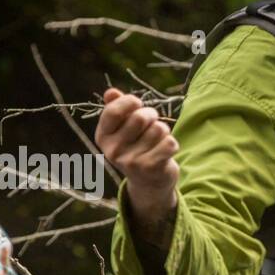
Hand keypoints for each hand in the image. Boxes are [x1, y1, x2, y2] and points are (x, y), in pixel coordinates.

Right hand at [95, 87, 178, 227]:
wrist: (148, 182)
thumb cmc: (136, 146)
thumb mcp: (122, 128)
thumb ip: (116, 108)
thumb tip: (111, 92)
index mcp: (103, 137)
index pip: (113, 111)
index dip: (129, 102)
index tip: (137, 104)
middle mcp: (113, 151)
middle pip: (140, 117)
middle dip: (152, 115)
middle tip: (151, 124)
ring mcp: (131, 161)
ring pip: (158, 129)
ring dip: (163, 131)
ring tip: (156, 141)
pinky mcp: (150, 168)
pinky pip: (169, 142)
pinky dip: (171, 144)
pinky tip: (164, 152)